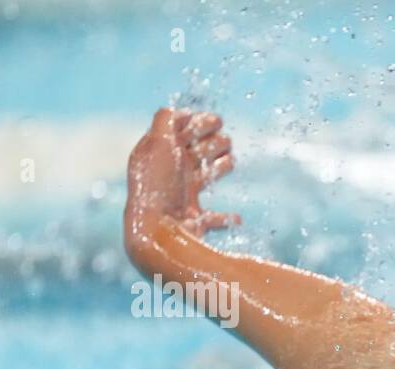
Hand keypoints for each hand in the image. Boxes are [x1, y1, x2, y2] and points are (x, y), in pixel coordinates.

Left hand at [125, 108, 239, 245]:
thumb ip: (167, 120)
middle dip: (211, 143)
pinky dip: (225, 218)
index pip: (177, 133)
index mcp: (157, 156)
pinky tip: (237, 218)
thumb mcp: (158, 143)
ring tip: (232, 162)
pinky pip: (211, 219)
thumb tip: (180, 112)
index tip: (217, 121)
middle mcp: (167, 175)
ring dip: (219, 168)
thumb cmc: (157, 186)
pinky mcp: (192, 223)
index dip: (197, 123)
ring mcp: (180, 199)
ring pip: (203, 179)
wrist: (157, 230)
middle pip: (192, 153)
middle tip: (227, 140)